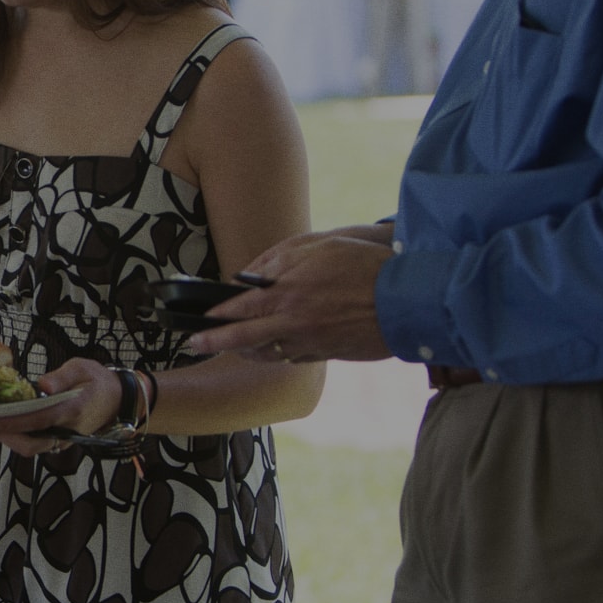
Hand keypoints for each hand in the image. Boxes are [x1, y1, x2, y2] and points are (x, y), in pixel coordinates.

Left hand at [0, 358, 120, 455]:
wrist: (118, 400)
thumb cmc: (97, 381)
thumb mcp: (83, 368)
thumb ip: (62, 376)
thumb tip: (43, 384)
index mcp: (74, 410)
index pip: (40, 420)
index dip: (15, 422)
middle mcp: (68, 430)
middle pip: (32, 445)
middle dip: (6, 437)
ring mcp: (64, 439)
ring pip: (33, 448)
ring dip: (10, 439)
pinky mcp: (60, 440)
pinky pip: (37, 445)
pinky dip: (19, 437)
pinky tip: (6, 424)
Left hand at [188, 228, 396, 363]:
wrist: (407, 299)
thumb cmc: (363, 264)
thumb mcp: (317, 244)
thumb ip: (278, 257)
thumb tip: (249, 273)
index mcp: (286, 294)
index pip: (239, 308)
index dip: (217, 315)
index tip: (201, 319)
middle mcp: (293, 324)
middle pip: (242, 339)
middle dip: (214, 342)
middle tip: (194, 344)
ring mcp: (310, 343)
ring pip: (267, 354)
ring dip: (245, 352)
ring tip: (231, 348)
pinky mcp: (329, 353)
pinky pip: (293, 358)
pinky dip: (277, 355)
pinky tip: (271, 350)